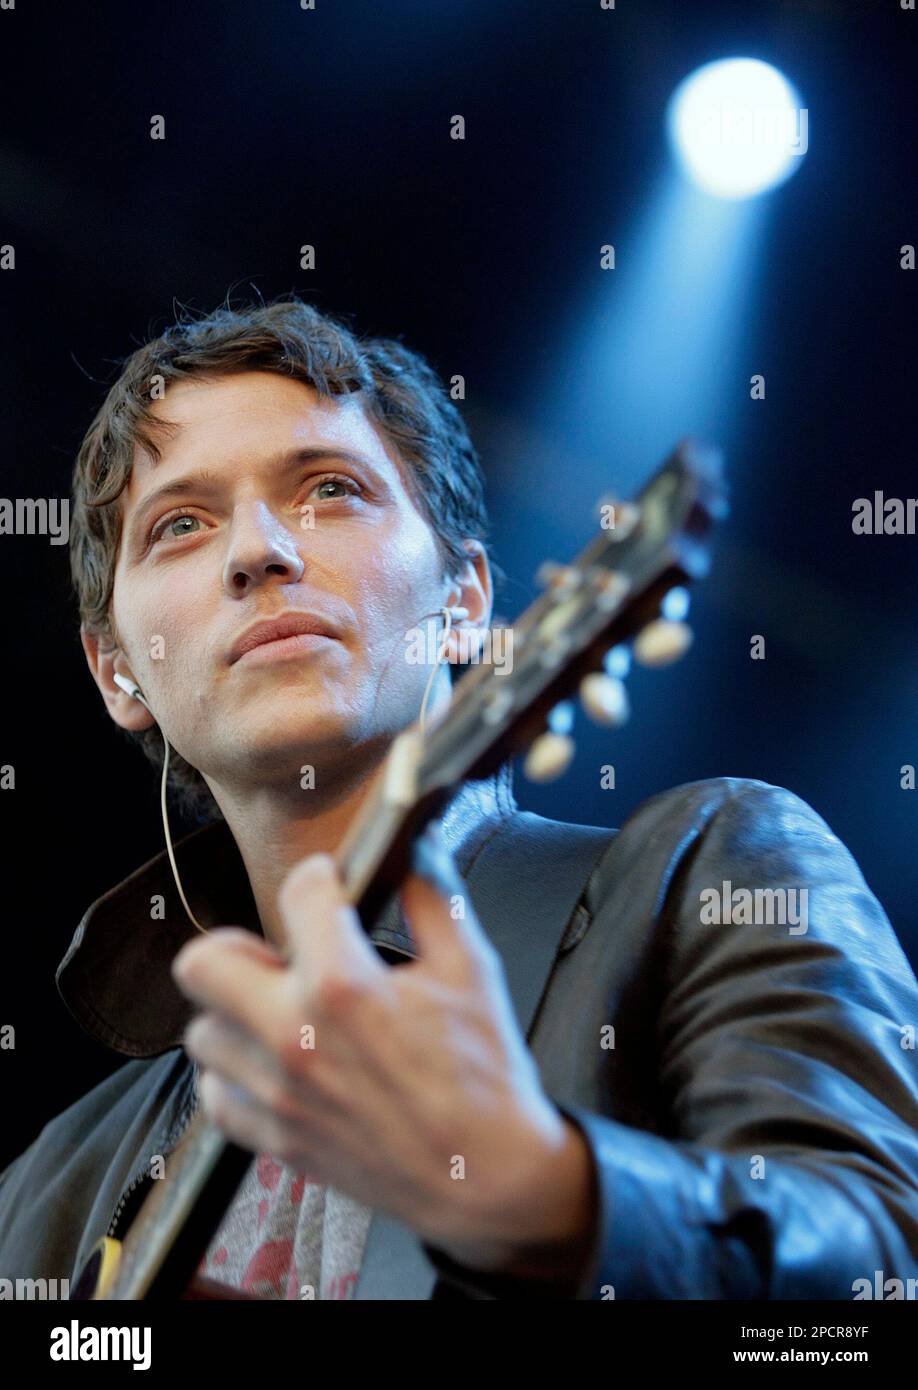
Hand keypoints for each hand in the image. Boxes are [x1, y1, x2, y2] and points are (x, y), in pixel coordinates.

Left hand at [170, 822, 596, 1271]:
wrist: (486, 1177)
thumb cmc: (483, 1076)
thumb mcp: (472, 967)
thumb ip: (433, 896)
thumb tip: (414, 851)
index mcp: (342, 985)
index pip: (297, 893)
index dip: (320, 878)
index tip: (330, 887)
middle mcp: (293, 1037)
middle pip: (202, 965)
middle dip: (238, 946)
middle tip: (279, 956)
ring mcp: (277, 1094)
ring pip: (203, 1032)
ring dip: (235, 1015)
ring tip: (280, 1015)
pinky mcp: (275, 1139)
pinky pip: (215, 1095)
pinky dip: (237, 1076)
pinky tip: (277, 1065)